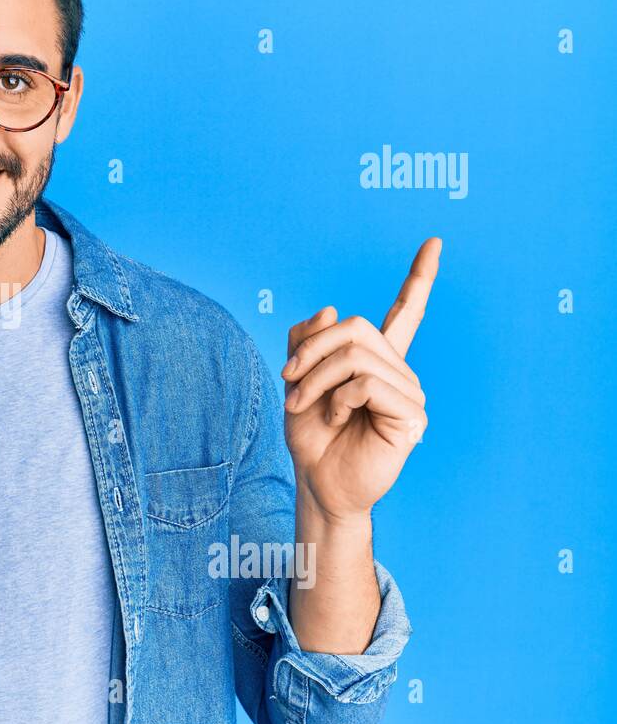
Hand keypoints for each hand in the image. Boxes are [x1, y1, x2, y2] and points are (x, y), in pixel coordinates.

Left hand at [281, 238, 441, 521]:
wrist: (317, 481)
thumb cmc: (310, 434)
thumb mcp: (297, 379)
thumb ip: (307, 340)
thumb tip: (328, 309)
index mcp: (376, 358)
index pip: (406, 311)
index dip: (420, 277)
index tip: (434, 242)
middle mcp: (398, 370)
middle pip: (355, 327)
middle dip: (311, 351)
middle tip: (288, 380)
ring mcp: (407, 392)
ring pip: (356, 356)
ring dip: (316, 379)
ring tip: (304, 406)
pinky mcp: (409, 415)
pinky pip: (368, 383)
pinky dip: (338, 398)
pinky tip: (335, 418)